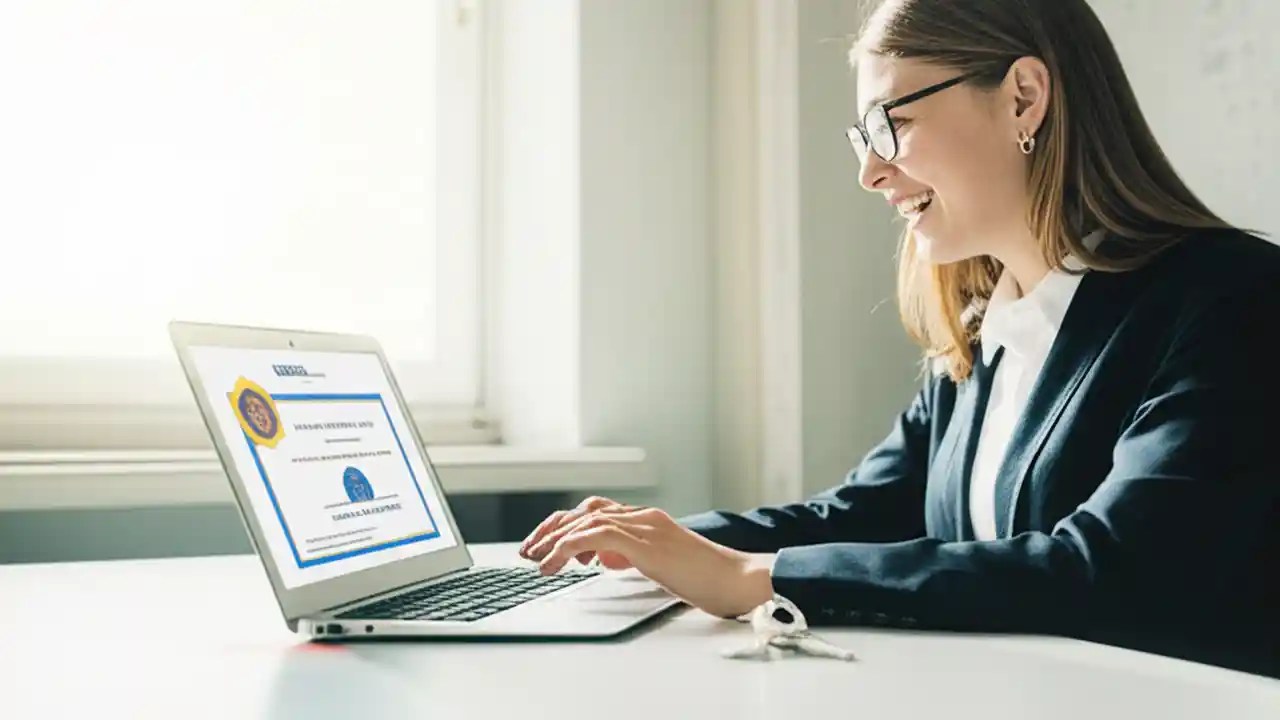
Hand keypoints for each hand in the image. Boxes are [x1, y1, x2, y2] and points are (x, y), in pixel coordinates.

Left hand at [520, 500, 776, 618]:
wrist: (739, 581)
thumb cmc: (707, 579)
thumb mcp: (660, 565)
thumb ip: (631, 556)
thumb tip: (602, 559)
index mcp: (647, 520)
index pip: (596, 512)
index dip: (565, 527)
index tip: (544, 548)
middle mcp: (644, 517)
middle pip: (584, 511)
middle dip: (551, 529)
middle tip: (528, 551)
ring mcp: (646, 527)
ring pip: (586, 519)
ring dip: (554, 540)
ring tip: (536, 560)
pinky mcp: (647, 544)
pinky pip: (597, 535)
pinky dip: (570, 547)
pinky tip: (557, 563)